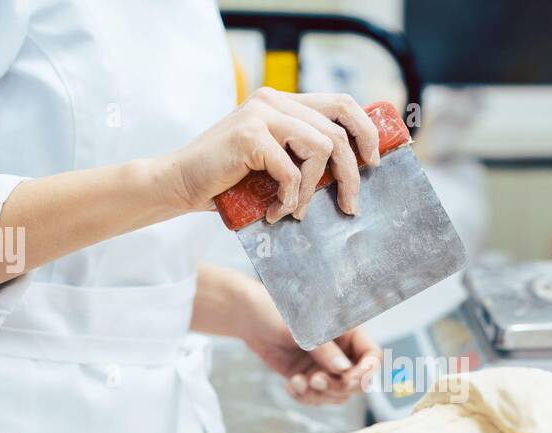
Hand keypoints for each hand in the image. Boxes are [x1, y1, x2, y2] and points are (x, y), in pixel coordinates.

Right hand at [153, 88, 381, 223]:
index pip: (341, 103)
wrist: (179, 184)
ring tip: (297, 212)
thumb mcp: (273, 164)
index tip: (373, 162)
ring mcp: (261, 115)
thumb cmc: (228, 182)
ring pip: (321, 147)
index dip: (366, 131)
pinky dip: (288, 198)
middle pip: (338, 131)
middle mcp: (274, 101)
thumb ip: (301, 157)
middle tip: (349, 205)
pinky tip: (272, 212)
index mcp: (283, 102)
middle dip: (351, 174)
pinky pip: (291, 170)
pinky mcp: (249, 136)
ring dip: (314, 189)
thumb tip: (351, 175)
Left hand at [194, 263, 379, 404]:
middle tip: (315, 381)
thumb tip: (343, 369)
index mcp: (349, 333)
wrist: (251, 317)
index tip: (347, 379)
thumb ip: (324, 348)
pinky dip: (305, 397)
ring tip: (296, 384)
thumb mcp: (302, 328)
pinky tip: (289, 386)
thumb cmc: (278, 312)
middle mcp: (343, 352)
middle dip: (338, 387)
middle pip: (358, 382)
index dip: (366, 371)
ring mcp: (326, 367)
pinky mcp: (310, 378)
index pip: (372, 356)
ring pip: (337, 394)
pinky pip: (317, 398)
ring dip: (319, 395)